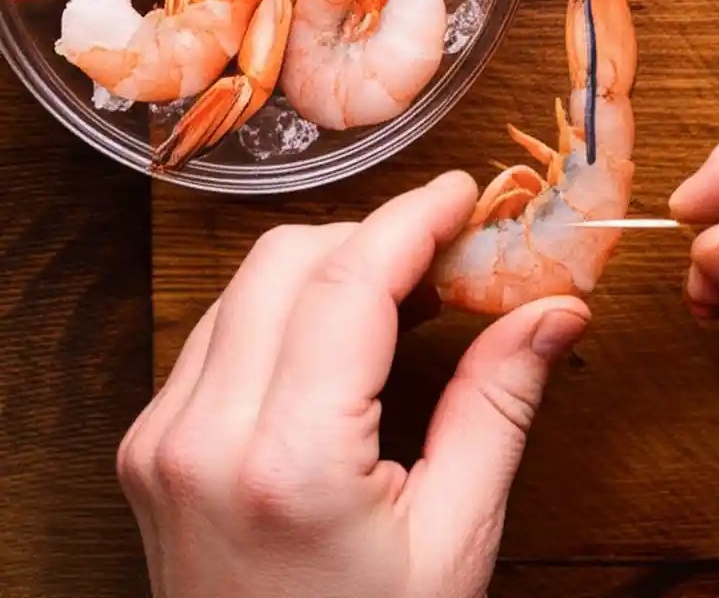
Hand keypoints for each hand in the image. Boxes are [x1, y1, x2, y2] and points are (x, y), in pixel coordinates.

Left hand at [116, 172, 590, 597]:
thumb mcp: (456, 536)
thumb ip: (499, 408)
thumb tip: (553, 312)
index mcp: (287, 463)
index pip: (349, 283)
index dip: (413, 219)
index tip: (464, 194)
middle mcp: (201, 438)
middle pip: (285, 261)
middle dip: (374, 234)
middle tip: (449, 252)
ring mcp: (162, 441)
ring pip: (244, 287)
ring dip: (330, 268)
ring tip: (408, 296)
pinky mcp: (152, 447)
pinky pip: (219, 333)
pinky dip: (287, 311)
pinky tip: (343, 340)